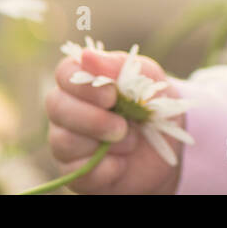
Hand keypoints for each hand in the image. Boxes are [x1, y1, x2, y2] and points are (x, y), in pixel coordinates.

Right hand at [46, 49, 183, 193]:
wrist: (170, 147)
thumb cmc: (153, 104)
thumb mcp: (148, 79)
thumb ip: (119, 66)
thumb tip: (87, 55)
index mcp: (84, 80)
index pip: (64, 72)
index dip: (84, 84)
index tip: (112, 94)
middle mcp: (68, 109)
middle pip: (55, 106)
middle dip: (92, 118)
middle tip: (123, 126)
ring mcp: (67, 141)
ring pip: (62, 141)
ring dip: (103, 144)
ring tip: (131, 141)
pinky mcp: (74, 172)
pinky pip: (77, 172)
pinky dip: (106, 168)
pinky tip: (122, 163)